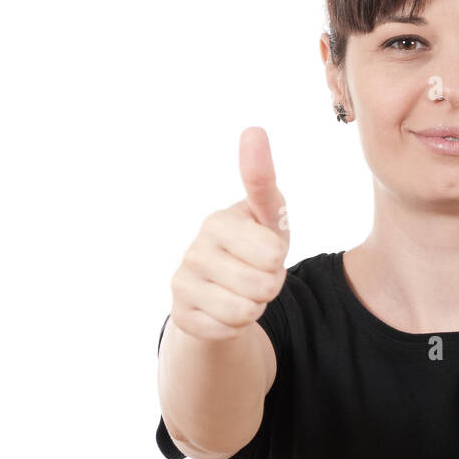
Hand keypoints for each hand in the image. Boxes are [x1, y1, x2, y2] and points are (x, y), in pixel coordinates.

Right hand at [168, 127, 290, 340]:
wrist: (223, 293)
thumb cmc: (255, 247)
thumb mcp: (268, 217)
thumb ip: (262, 181)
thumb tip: (253, 129)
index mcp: (219, 221)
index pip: (272, 249)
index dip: (278, 253)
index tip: (262, 202)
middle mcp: (195, 249)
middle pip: (264, 283)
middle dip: (271, 285)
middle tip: (257, 274)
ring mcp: (183, 283)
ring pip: (247, 310)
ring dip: (256, 306)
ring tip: (244, 291)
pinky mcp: (180, 315)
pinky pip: (229, 330)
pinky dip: (237, 326)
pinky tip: (225, 310)